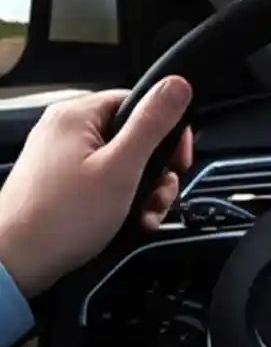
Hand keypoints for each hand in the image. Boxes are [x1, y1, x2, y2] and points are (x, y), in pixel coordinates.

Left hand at [0, 78, 193, 295]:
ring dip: (144, 190)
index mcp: (77, 116)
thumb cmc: (61, 218)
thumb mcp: (121, 168)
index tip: (178, 159)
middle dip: (157, 170)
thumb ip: (152, 124)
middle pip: (134, 137)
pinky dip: (123, 199)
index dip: (167, 131)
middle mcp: (66, 131)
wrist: (15, 262)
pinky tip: (130, 220)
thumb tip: (177, 84)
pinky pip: (105, 181)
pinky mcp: (61, 183)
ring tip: (145, 214)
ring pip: (123, 163)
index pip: (137, 103)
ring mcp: (61, 158)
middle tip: (161, 194)